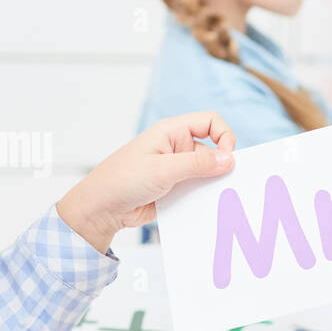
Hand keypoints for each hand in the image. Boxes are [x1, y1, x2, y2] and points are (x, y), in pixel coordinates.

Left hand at [56, 112, 236, 253]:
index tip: (227, 159)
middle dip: (221, 166)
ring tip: (212, 200)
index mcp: (172, 132)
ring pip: (207, 173)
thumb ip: (198, 163)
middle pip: (213, 149)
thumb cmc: (122, 180)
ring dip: (211, 185)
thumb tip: (229, 159)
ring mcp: (176, 169)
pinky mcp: (175, 188)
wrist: (101, 209)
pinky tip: (201, 209)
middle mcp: (177, 147)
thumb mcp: (163, 170)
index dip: (224, 136)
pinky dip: (203, 199)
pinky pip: (197, 191)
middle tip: (227, 184)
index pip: (210, 122)